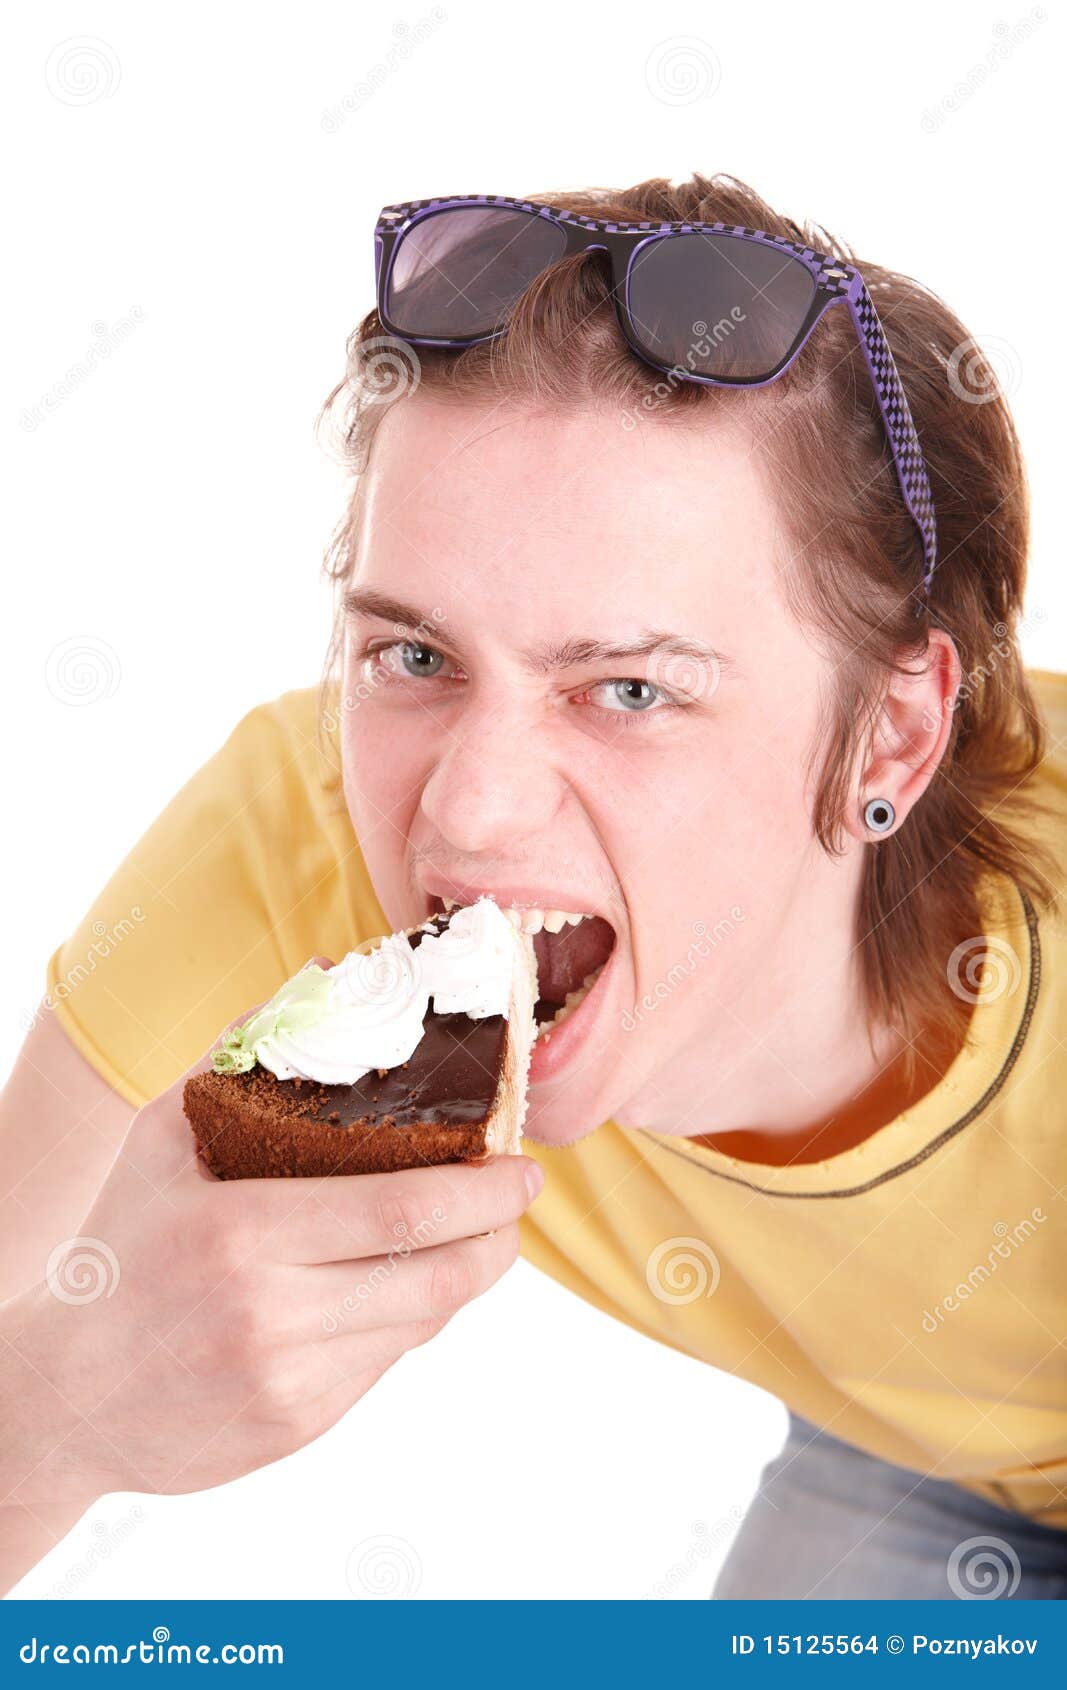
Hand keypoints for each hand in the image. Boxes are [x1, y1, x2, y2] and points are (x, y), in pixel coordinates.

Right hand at [0, 1006, 542, 1587]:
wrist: (63, 1394)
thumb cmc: (121, 1246)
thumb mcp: (160, 1137)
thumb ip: (242, 1051)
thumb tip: (324, 977)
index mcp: (240, 1233)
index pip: (403, 1212)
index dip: (483, 1193)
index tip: (521, 1167)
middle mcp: (270, 1315)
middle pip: (437, 1276)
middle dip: (499, 1234)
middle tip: (518, 1198)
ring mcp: (288, 1380)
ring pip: (420, 1323)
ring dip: (465, 1275)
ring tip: (475, 1234)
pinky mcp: (296, 1428)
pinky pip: (386, 1363)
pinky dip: (410, 1317)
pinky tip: (401, 1283)